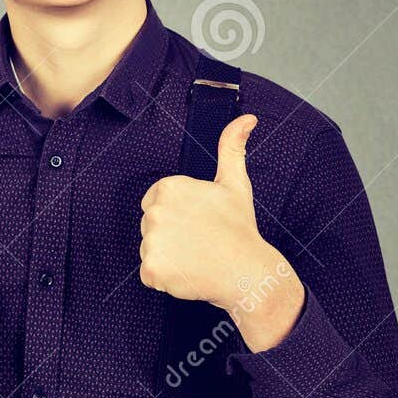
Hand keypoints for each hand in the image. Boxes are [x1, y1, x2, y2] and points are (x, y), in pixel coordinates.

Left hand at [139, 113, 304, 349]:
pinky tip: (189, 272)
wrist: (247, 271)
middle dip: (171, 236)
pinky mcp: (151, 269)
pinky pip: (150, 274)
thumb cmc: (239, 228)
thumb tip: (246, 119)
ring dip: (168, 258)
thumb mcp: (235, 183)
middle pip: (150, 226)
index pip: (156, 203)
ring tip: (196, 257)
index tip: (198, 223)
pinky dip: (165, 279)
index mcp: (169, 187)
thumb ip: (231, 147)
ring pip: (150, 250)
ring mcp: (151, 241)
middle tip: (199, 241)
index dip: (178, 216)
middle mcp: (155, 212)